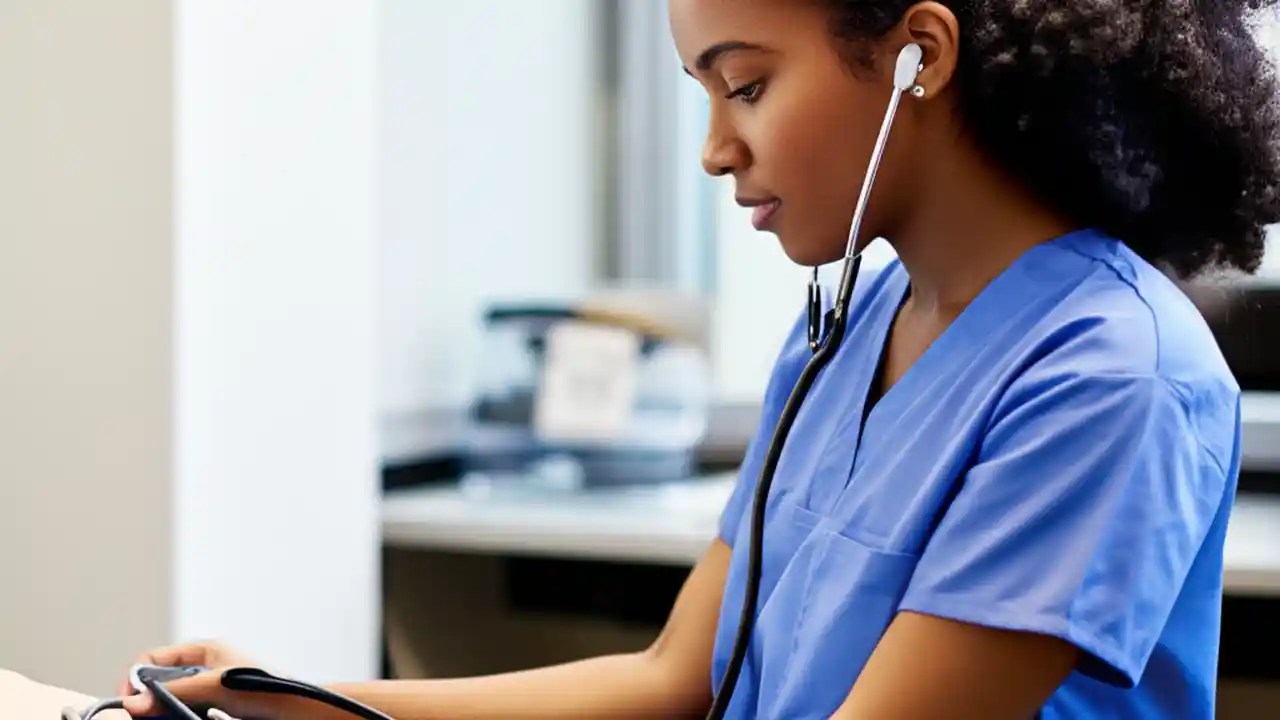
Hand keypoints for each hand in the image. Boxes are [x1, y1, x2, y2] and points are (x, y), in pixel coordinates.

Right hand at [119, 641, 284, 717]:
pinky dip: (178, 717)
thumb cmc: (266, 689)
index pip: (152, 659)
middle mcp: (203, 668)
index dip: (136, 679)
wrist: (295, 711)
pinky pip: (183, 712)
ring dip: (164, 711)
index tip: (129, 702)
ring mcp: (207, 689)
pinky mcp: (212, 708)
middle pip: (158, 683)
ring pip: (169, 701)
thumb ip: (173, 692)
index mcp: (203, 650)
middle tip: (143, 718)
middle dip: (149, 700)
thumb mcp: (213, 686)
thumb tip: (133, 702)